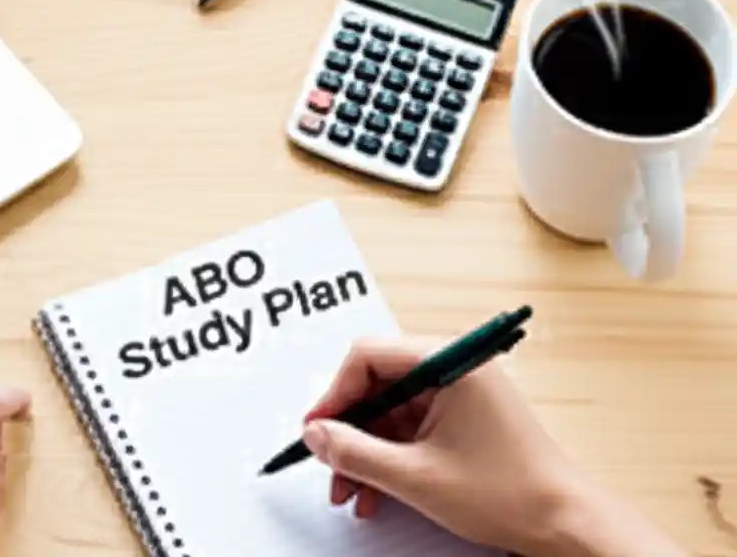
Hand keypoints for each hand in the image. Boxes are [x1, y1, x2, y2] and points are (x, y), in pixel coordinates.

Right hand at [302, 339, 684, 556]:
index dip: (335, 393)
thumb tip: (317, 435)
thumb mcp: (416, 476)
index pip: (369, 356)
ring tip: (351, 489)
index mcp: (452, 363)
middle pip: (377, 384)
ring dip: (365, 452)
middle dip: (349, 431)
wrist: (564, 524)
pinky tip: (376, 491)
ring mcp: (460, 394)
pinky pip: (409, 429)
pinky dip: (388, 458)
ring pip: (389, 412)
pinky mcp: (462, 419)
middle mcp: (456, 369)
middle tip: (329, 461)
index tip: (317, 427)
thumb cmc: (513, 494)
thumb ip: (355, 453)